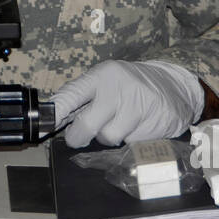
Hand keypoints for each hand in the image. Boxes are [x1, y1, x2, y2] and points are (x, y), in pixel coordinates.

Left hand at [50, 60, 204, 148]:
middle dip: (78, 136)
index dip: (56, 112)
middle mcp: (119, 89)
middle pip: (88, 125)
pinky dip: (127, 141)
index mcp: (103, 75)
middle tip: (77, 138)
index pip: (73, 94)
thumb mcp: (105, 81)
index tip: (44, 124)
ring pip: (108, 137)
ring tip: (115, 125)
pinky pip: (128, 144)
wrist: (173, 87)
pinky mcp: (153, 126)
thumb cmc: (129, 86)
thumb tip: (54, 118)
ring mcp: (138, 108)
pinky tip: (135, 128)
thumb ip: (82, 97)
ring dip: (106, 137)